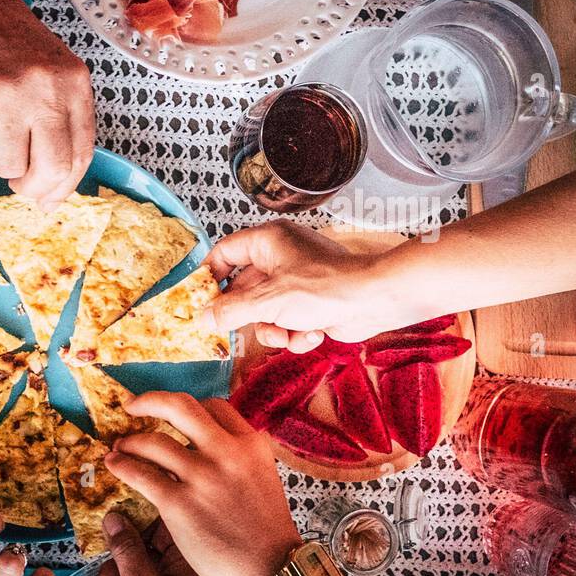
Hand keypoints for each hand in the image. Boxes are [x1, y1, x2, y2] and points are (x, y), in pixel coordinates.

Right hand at [0, 0, 94, 205]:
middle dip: (30, 187)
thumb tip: (53, 188)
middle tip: (17, 182)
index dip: (63, 186)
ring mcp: (7, 94)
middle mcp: (45, 88)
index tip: (49, 198)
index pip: (80, 155)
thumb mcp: (49, 71)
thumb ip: (58, 120)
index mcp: (73, 82)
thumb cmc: (1, 37)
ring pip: (6, 166)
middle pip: (49, 170)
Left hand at [104, 392, 301, 575]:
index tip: (173, 416)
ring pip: (152, 442)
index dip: (190, 409)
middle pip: (179, 407)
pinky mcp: (179, 504)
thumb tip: (211, 446)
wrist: (272, 570)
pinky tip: (114, 465)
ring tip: (120, 446)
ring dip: (130, 441)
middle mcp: (226, 453)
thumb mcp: (263, 478)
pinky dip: (122, 466)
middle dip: (150, 401)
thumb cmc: (267, 532)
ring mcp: (201, 477)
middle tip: (132, 406)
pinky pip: (140, 474)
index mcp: (251, 444)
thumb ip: (239, 458)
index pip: (214, 407)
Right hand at [202, 221, 416, 350]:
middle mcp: (281, 258)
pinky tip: (312, 332)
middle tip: (232, 330)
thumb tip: (203, 318)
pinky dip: (297, 333)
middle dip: (246, 316)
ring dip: (273, 330)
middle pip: (243, 290)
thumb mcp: (268, 301)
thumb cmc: (327, 287)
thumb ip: (230, 311)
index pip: (225, 252)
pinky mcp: (311, 304)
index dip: (209, 276)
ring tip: (287, 334)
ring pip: (264, 312)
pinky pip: (288, 322)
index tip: (199, 299)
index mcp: (268, 242)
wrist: (376, 301)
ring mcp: (296, 282)